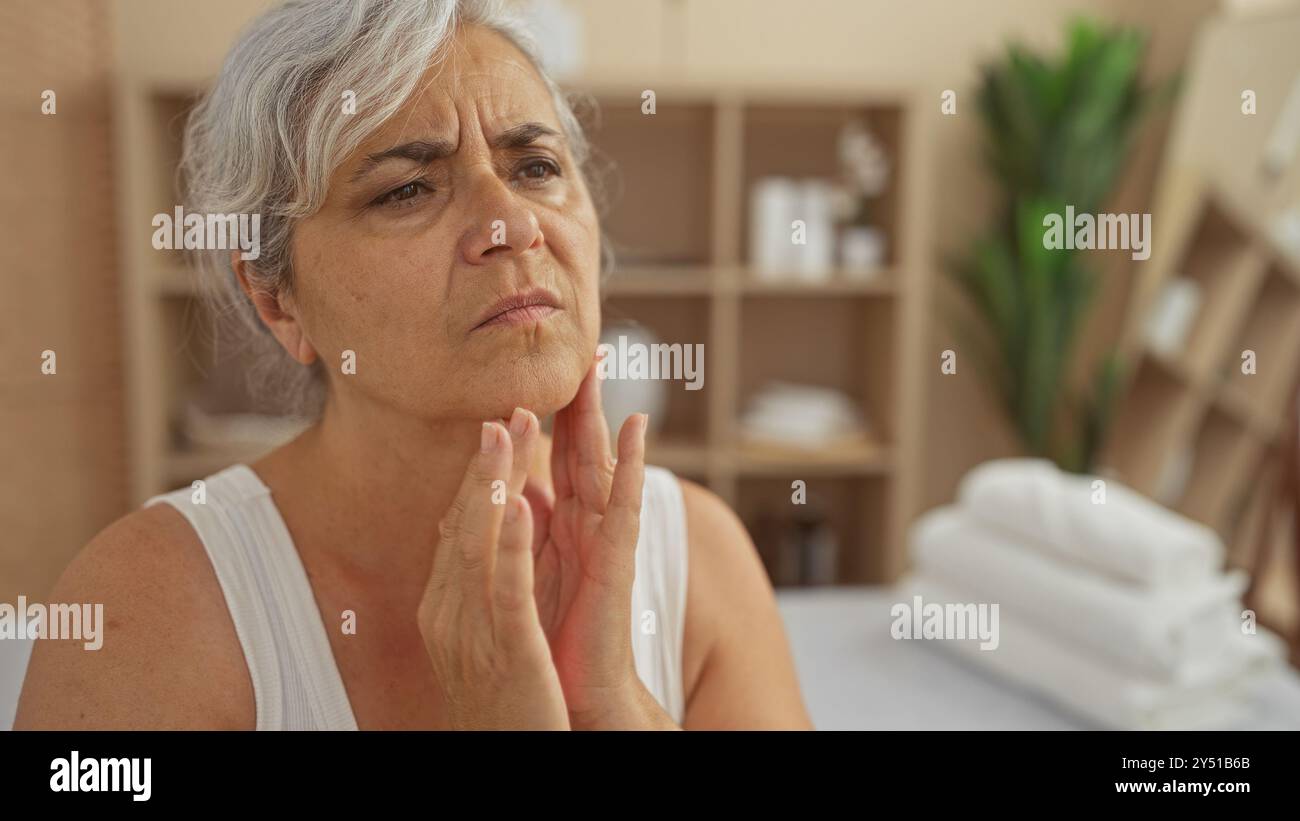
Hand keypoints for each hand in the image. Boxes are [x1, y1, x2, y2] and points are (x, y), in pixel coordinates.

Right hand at [416, 420, 568, 729]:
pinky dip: (511, 543)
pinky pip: (506, 591)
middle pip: (465, 523)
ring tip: (511, 430)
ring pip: (479, 543)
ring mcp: (475, 632)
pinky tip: (522, 503)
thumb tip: (476, 538)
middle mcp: (450, 613)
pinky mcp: (507, 652)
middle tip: (508, 407)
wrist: (514, 759)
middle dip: (489, 463)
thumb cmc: (503, 700)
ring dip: (497, 482)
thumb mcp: (481, 636)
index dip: (478, 475)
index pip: (458, 527)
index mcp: (446, 605)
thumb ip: (478, 587)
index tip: (496, 425)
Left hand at [503, 363, 655, 727]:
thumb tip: (510, 488)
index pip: (555, 458)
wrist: (569, 696)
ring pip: (601, 464)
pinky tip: (636, 427)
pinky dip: (630, 463)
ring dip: (601, 414)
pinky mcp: (615, 561)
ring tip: (602, 367)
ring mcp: (603, 540)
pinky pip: (623, 503)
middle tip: (586, 349)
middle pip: (581, 450)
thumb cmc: (549, 639)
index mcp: (559, 527)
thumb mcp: (524, 572)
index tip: (548, 373)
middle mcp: (584, 526)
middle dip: (582, 401)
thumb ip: (521, 528)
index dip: (553, 416)